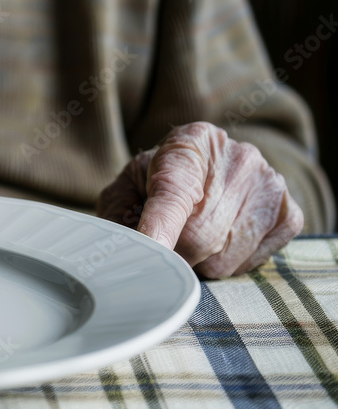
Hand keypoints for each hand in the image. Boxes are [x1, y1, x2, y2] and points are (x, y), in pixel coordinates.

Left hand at [98, 122, 303, 277]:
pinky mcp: (289, 214)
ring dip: (199, 262)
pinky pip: (250, 263)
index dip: (160, 227)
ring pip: (224, 257)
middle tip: (164, 244)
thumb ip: (119, 216)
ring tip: (191, 237)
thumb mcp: (127, 190)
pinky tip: (220, 239)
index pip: (173, 193)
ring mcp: (269, 184)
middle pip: (199, 236)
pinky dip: (227, 263)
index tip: (152, 249)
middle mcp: (237, 158)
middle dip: (174, 253)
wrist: (207, 167)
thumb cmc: (156, 183)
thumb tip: (125, 251)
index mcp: (187, 145)